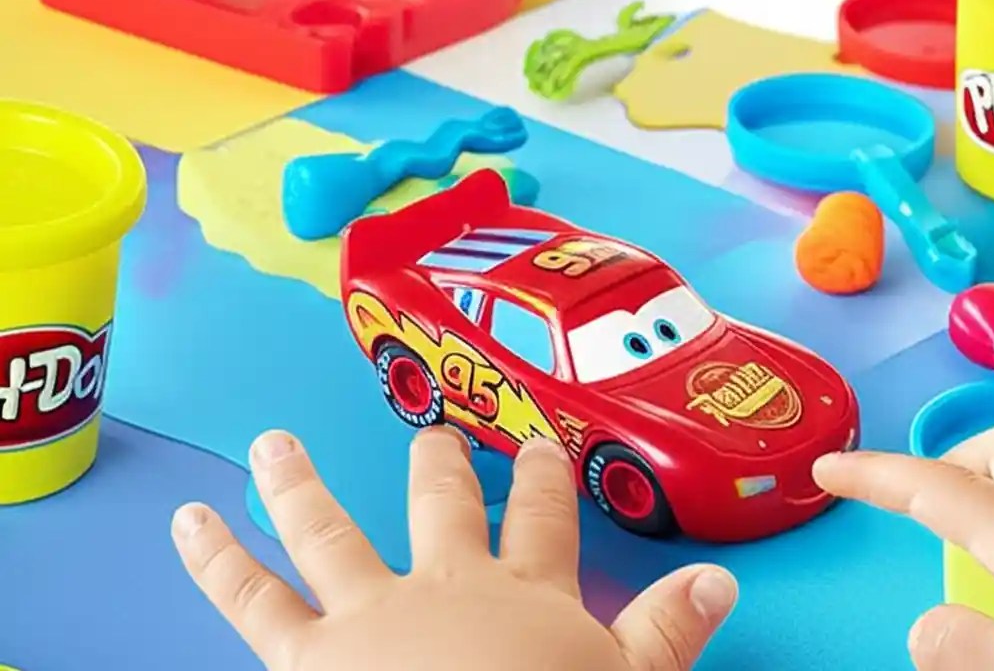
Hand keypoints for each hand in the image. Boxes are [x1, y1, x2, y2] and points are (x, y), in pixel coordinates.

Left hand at [171, 428, 736, 669]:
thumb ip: (667, 633)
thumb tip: (718, 582)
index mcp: (522, 597)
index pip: (540, 524)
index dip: (542, 483)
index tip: (539, 448)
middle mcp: (441, 586)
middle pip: (439, 508)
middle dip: (437, 468)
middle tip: (431, 433)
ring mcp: (367, 615)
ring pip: (329, 531)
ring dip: (298, 483)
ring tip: (272, 444)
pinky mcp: (304, 656)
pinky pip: (252, 597)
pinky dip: (216, 557)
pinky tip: (187, 522)